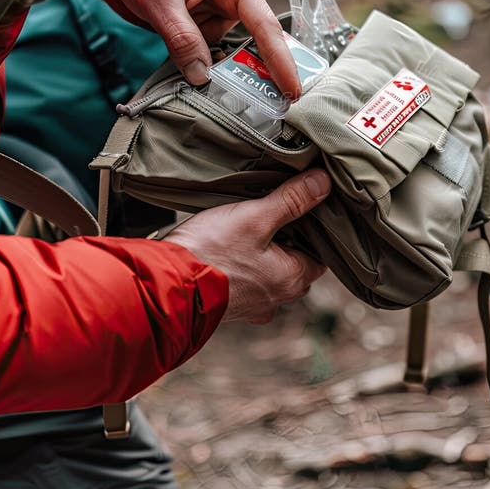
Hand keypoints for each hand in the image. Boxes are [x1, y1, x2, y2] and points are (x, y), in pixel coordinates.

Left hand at [115, 0, 300, 99]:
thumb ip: (180, 36)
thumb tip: (202, 76)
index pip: (266, 28)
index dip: (281, 63)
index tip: (293, 93)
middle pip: (263, 44)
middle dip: (266, 76)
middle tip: (273, 111)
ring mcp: (232, 13)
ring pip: (242, 54)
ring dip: (238, 76)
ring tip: (242, 105)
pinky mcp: (218, 25)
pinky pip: (225, 54)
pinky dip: (221, 71)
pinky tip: (218, 88)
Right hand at [165, 169, 330, 323]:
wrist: (166, 286)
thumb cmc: (211, 252)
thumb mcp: (255, 217)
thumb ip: (291, 200)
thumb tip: (324, 182)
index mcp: (292, 279)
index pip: (321, 254)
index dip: (315, 231)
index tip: (305, 209)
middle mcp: (277, 299)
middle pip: (297, 265)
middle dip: (291, 243)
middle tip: (278, 215)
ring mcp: (252, 306)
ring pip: (272, 274)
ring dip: (266, 256)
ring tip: (253, 228)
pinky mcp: (230, 306)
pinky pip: (248, 283)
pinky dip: (245, 267)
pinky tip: (232, 249)